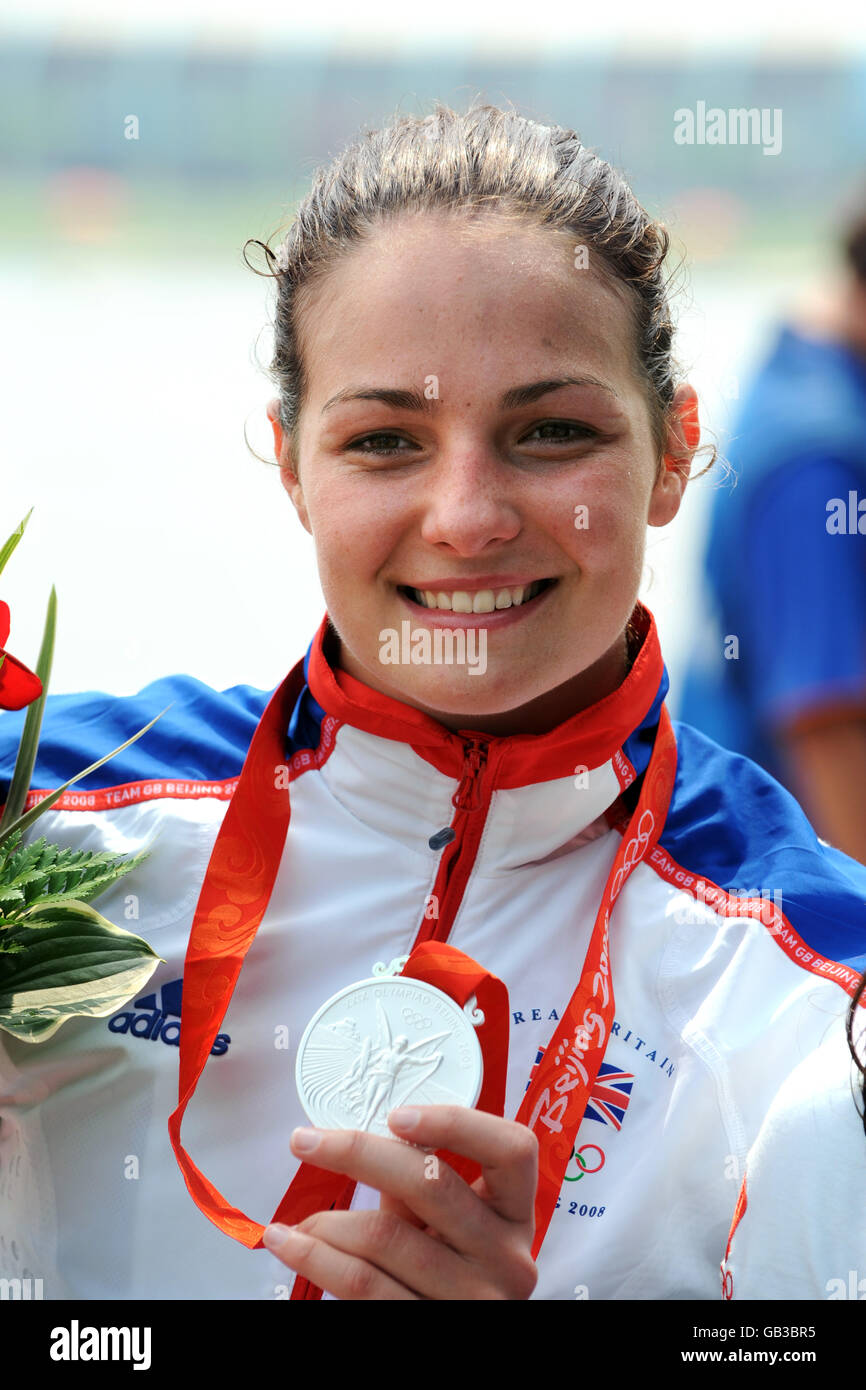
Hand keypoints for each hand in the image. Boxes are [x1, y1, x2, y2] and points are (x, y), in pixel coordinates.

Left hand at [261, 1104, 538, 1299]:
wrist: (453, 1338)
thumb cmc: (448, 1272)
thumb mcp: (455, 1228)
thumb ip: (424, 1190)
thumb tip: (356, 1149)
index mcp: (516, 1215)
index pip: (512, 1150)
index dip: (456, 1123)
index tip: (396, 1115)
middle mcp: (505, 1258)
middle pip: (431, 1185)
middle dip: (356, 1152)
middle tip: (305, 1141)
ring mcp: (470, 1299)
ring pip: (384, 1236)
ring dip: (325, 1222)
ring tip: (294, 1220)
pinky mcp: (428, 1326)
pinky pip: (363, 1286)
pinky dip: (316, 1258)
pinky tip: (290, 1244)